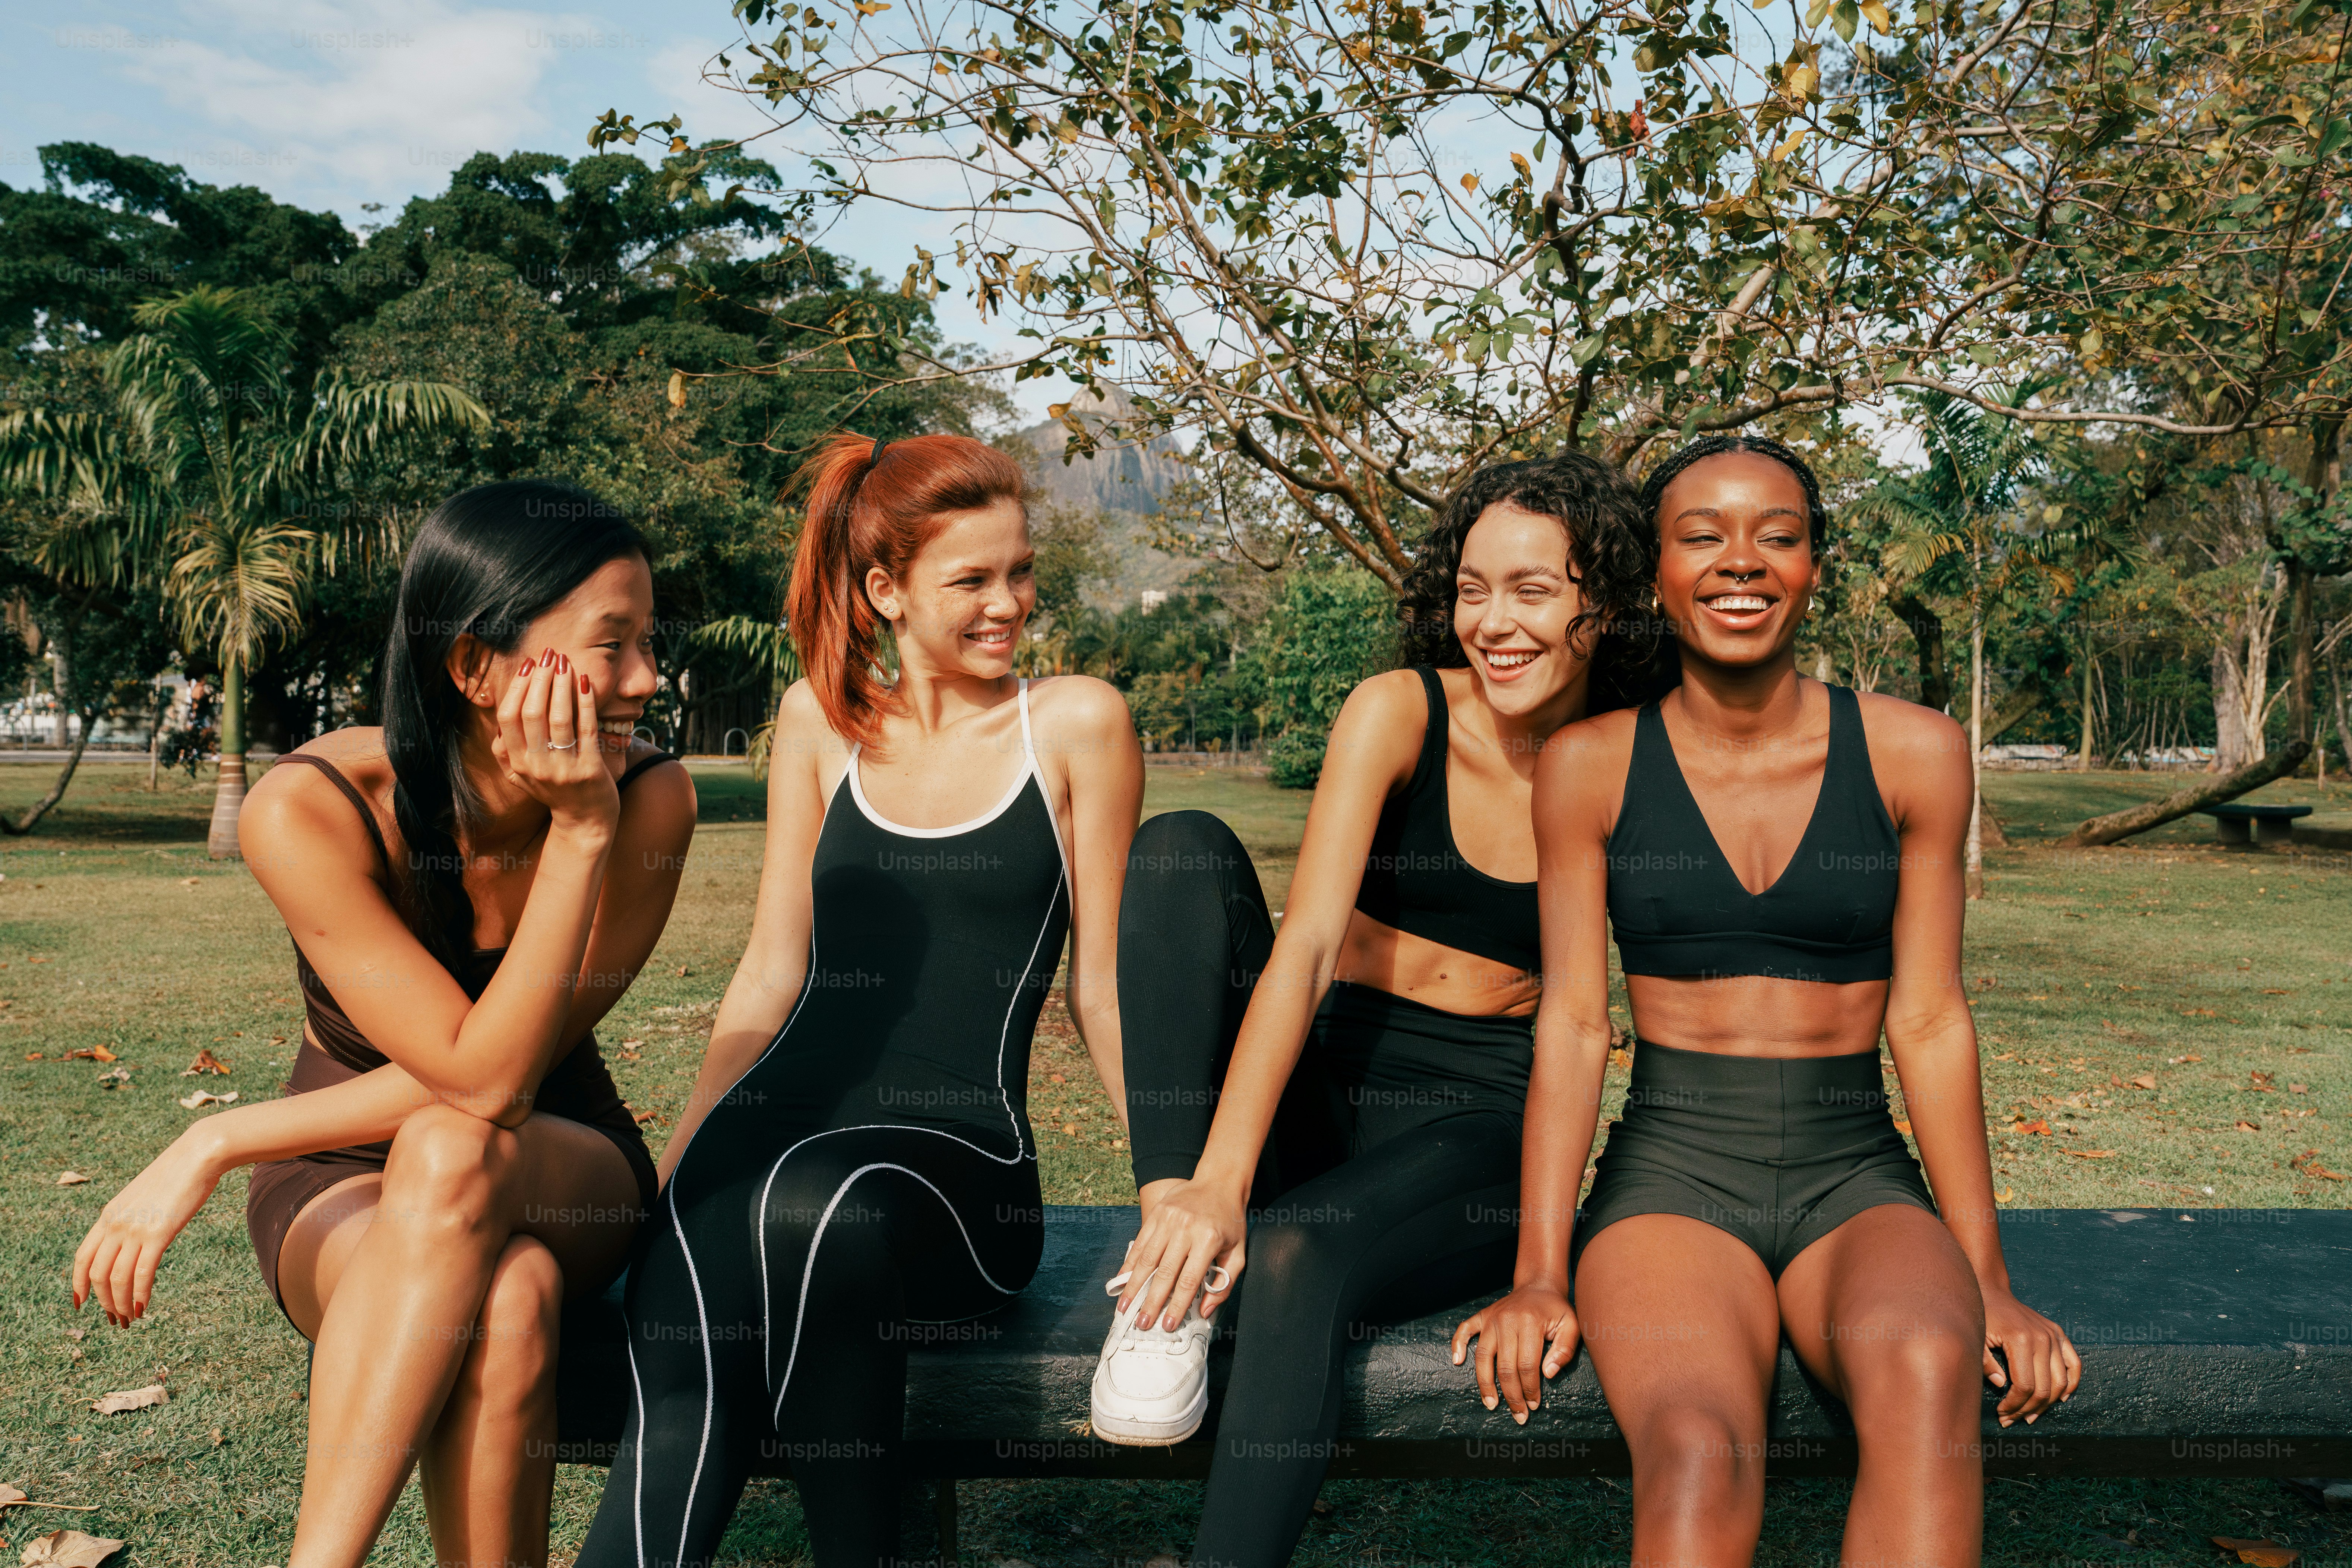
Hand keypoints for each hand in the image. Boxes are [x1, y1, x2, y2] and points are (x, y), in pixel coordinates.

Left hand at [70, 1137, 223, 1325]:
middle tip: (116, 1319)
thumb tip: (133, 1238)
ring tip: (131, 1318)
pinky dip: (140, 1294)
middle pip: (97, 1274)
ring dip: (121, 1304)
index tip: (81, 1304)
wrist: (198, 1155)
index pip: (82, 1258)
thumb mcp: (143, 1197)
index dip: (78, 1285)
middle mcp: (115, 1224)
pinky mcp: (158, 1233)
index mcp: (108, 1215)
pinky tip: (145, 1307)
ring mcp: (135, 1229)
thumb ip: (131, 1217)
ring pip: (117, 1278)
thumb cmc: (176, 1174)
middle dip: (104, 1302)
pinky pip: (142, 1272)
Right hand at [488, 649, 618, 832]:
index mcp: (517, 763)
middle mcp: (536, 766)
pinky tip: (585, 682)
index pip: (508, 717)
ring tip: (565, 662)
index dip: (517, 687)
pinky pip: (586, 729)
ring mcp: (564, 768)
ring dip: (561, 685)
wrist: (585, 821)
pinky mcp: (590, 769)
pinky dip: (585, 702)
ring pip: (559, 717)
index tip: (529, 664)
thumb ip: (505, 751)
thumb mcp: (520, 775)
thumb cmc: (553, 790)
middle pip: (532, 713)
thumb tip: (500, 717)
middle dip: (540, 679)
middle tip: (549, 655)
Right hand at [1116, 1178, 1246, 1330]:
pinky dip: (1130, 1264)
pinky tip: (1122, 1280)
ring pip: (1147, 1259)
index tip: (1168, 1325)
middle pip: (1164, 1273)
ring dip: (1133, 1286)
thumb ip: (1225, 1284)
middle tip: (1142, 1323)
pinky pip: (1140, 1242)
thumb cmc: (1230, 1222)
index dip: (1177, 1306)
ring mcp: (1168, 1219)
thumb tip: (1205, 1310)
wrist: (1219, 1183)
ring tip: (1125, 1307)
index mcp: (1209, 1239)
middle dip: (1151, 1302)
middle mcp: (1186, 1229)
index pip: (1189, 1280)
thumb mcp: (1238, 1252)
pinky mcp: (1157, 1213)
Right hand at [1452, 1282, 1578, 1423]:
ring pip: (1483, 1356)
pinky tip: (1457, 1361)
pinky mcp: (1482, 1316)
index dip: (1530, 1389)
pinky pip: (1465, 1329)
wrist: (1539, 1284)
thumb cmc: (1557, 1310)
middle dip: (1512, 1395)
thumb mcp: (1571, 1326)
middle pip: (1505, 1366)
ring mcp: (1491, 1318)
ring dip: (1485, 1384)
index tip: (1534, 1404)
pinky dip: (1458, 1344)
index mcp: (1529, 1323)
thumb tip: (1548, 1374)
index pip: (1527, 1365)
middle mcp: (1506, 1320)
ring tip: (1491, 1404)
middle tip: (1518, 1415)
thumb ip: (1564, 1350)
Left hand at [1982, 1284, 2080, 1425]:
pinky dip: (2071, 1384)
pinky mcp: (2059, 1334)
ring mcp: (2054, 1335)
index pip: (2024, 1385)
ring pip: (2061, 1381)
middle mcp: (2042, 1338)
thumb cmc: (1981, 1317)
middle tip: (2012, 1419)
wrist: (1992, 1292)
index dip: (2014, 1405)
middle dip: (2028, 1409)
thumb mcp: (1976, 1339)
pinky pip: (2074, 1364)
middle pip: (2044, 1387)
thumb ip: (1985, 1364)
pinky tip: (2060, 1398)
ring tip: (2030, 1414)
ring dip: (2048, 1403)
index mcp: (2020, 1340)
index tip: (2002, 1413)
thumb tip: (2002, 1386)